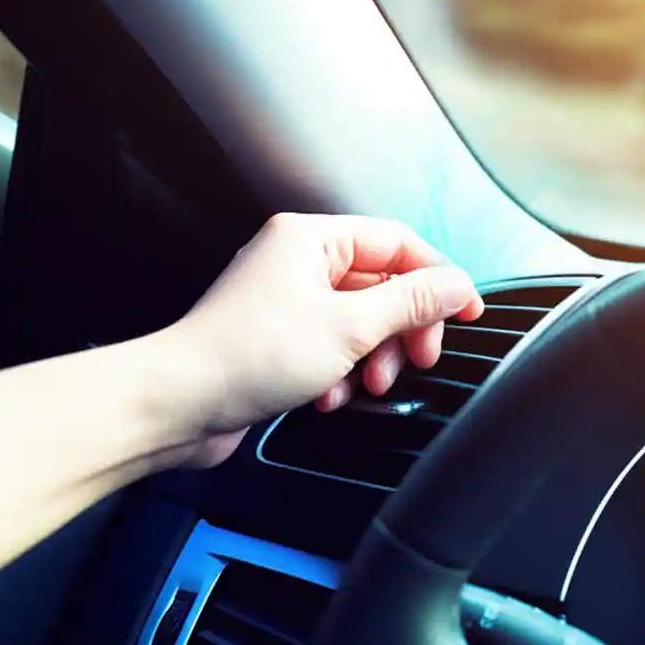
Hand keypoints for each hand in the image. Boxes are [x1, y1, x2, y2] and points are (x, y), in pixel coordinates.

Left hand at [163, 213, 482, 466]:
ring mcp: (289, 301)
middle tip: (417, 357)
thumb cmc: (247, 357)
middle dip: (403, 328)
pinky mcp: (281, 339)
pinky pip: (335, 346)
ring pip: (362, 321)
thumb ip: (411, 303)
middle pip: (383, 285)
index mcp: (312, 240)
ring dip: (374, 357)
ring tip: (366, 383)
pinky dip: (343, 372)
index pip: (397, 243)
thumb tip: (457, 286)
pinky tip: (330, 395)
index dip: (438, 277)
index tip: (466, 311)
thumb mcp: (349, 326)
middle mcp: (299, 262)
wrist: (179, 405)